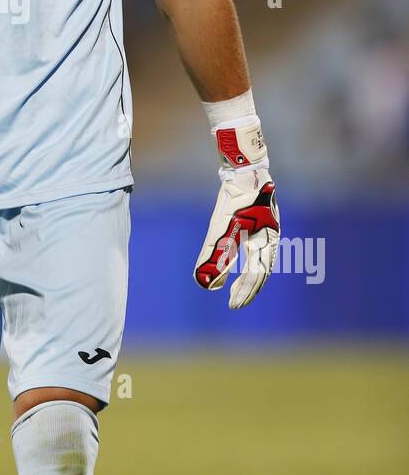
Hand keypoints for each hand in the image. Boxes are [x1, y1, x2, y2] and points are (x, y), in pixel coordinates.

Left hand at [194, 164, 279, 308]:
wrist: (244, 169)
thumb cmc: (235, 198)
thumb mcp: (221, 228)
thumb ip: (214, 256)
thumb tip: (204, 284)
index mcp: (266, 242)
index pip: (256, 275)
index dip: (245, 292)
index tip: (233, 306)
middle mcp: (270, 238)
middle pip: (261, 271)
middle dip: (247, 288)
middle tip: (234, 303)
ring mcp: (267, 229)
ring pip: (260, 260)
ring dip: (248, 277)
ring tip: (235, 289)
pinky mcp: (260, 220)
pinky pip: (256, 247)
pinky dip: (248, 260)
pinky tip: (238, 262)